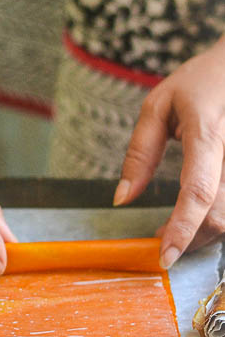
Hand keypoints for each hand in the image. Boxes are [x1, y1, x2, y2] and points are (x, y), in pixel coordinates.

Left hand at [114, 36, 224, 265]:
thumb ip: (139, 154)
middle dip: (190, 240)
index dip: (183, 229)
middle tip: (162, 244)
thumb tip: (121, 198)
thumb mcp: (157, 106)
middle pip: (219, 214)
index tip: (164, 255)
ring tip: (177, 230)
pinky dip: (216, 217)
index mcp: (207, 134)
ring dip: (205, 233)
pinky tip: (199, 215)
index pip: (197, 192)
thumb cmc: (199, 81)